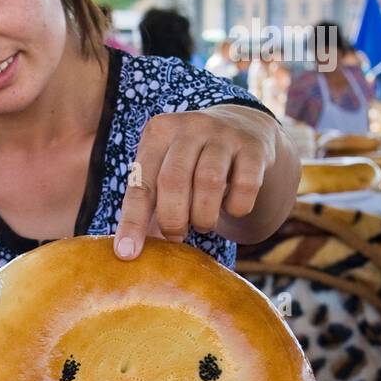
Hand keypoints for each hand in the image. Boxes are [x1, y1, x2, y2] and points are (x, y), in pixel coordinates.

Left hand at [114, 106, 280, 259]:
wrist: (244, 126)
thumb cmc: (193, 162)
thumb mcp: (165, 171)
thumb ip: (148, 205)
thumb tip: (129, 250)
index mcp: (158, 133)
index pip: (140, 184)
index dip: (132, 222)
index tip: (126, 254)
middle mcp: (189, 127)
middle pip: (173, 181)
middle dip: (172, 220)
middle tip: (176, 237)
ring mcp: (224, 133)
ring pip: (209, 182)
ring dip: (204, 216)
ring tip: (202, 223)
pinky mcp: (254, 146)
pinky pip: (245, 186)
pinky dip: (236, 208)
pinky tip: (231, 207)